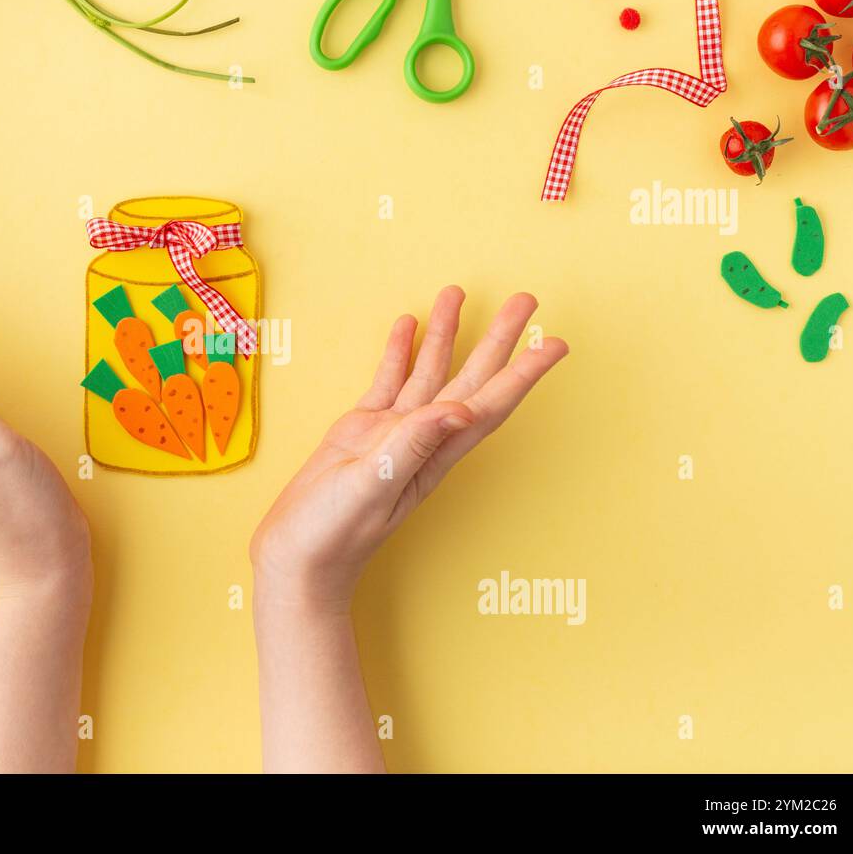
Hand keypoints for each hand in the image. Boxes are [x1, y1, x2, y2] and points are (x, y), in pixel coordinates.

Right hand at [252, 286, 567, 608]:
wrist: (297, 560)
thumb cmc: (332, 535)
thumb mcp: (372, 486)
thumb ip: (411, 446)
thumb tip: (461, 410)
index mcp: (433, 455)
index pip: (490, 405)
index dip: (524, 373)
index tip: (555, 343)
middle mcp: (421, 441)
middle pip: (470, 380)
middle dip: (498, 340)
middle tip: (525, 301)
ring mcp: (392, 435)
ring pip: (429, 373)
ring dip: (447, 335)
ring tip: (457, 293)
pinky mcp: (360, 432)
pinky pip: (389, 382)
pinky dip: (399, 353)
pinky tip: (406, 326)